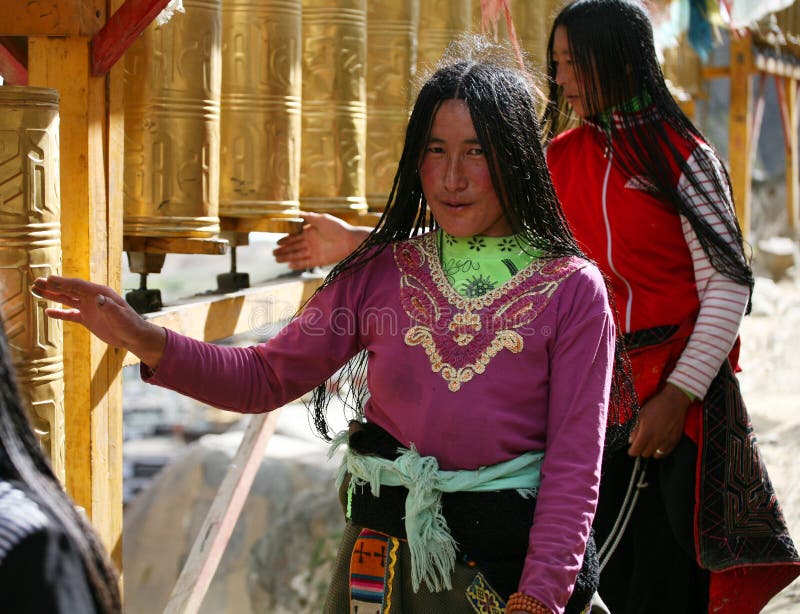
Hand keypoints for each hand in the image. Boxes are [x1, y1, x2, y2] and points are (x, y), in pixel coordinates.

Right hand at [32, 276, 166, 367]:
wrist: (134, 336)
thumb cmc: (130, 324)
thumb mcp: (120, 316)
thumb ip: (109, 307)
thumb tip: (98, 298)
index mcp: (100, 293)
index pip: (78, 286)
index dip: (63, 282)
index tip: (49, 279)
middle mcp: (93, 298)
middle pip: (69, 290)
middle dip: (53, 286)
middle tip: (36, 282)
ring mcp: (89, 308)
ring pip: (67, 299)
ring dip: (52, 295)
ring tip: (36, 291)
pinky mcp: (87, 319)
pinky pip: (70, 314)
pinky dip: (60, 313)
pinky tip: (48, 311)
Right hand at [272, 211, 370, 269]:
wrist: (349, 240)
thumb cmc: (337, 227)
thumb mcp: (321, 219)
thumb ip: (309, 217)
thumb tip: (298, 212)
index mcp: (311, 232)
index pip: (295, 237)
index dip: (286, 240)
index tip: (277, 242)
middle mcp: (311, 243)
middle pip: (294, 247)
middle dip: (283, 250)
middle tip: (273, 253)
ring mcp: (314, 252)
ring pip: (297, 255)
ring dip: (287, 258)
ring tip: (277, 260)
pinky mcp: (319, 260)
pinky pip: (305, 263)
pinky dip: (297, 264)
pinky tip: (289, 266)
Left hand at [627, 382, 691, 457]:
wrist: (674, 402)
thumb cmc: (656, 406)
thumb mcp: (640, 415)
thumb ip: (635, 429)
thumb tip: (631, 440)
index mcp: (646, 434)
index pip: (635, 451)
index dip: (632, 450)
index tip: (631, 448)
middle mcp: (656, 440)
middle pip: (645, 454)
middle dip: (641, 449)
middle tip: (641, 442)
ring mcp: (667, 442)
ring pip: (656, 455)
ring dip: (651, 450)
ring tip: (650, 442)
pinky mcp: (675, 441)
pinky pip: (666, 452)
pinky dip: (661, 450)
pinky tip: (659, 442)